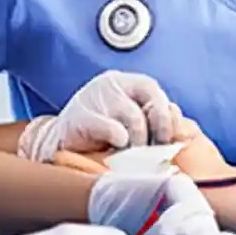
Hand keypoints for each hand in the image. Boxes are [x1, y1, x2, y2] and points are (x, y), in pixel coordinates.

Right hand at [19, 71, 182, 161]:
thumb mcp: (129, 120)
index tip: (166, 139)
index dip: (164, 116)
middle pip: (149, 103)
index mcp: (126, 82)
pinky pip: (111, 128)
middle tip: (151, 150)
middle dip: (156, 130)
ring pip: (134, 119)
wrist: (60, 142)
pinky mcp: (81, 116)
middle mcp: (112, 85)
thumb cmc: (100, 133)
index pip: (154, 91)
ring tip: (130, 152)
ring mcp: (95, 98)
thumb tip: (176, 120)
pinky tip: (116, 146)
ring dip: (137, 141)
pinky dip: (119, 139)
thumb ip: (152, 118)